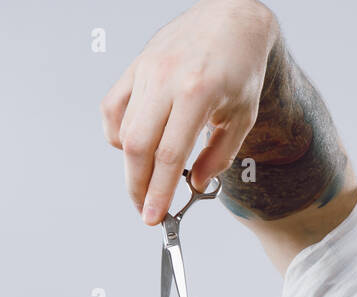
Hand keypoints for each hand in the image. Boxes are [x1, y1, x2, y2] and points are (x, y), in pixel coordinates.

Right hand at [99, 0, 279, 224]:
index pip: (169, 155)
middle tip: (146, 208)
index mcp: (197, 92)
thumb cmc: (240, 67)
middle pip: (138, 147)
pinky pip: (112, 109)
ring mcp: (146, 70)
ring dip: (131, 165)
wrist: (230, 20)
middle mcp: (166, 79)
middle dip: (138, 186)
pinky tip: (135, 146)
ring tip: (146, 179)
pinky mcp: (135, 66)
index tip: (154, 217)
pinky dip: (117, 135)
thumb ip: (219, 156)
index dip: (159, 191)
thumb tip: (195, 186)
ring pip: (123, 131)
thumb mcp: (243, 116)